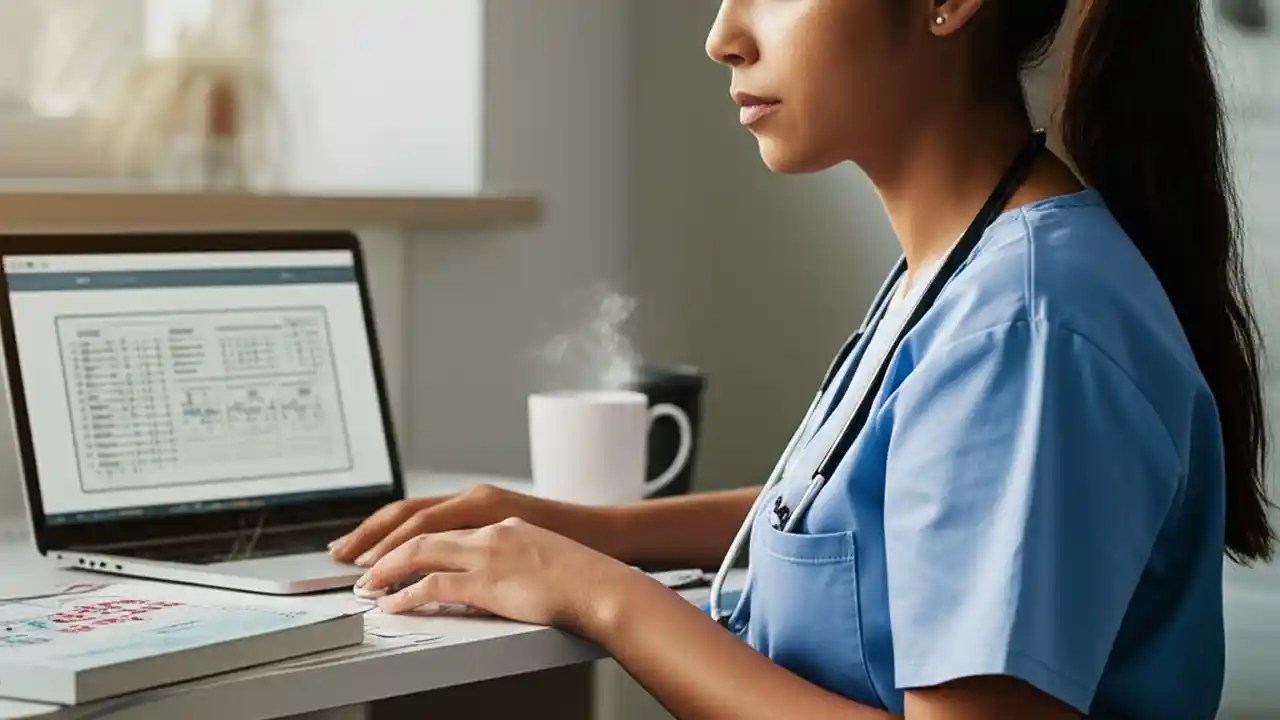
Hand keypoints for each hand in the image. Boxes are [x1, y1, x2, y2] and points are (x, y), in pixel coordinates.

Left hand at [356, 517, 654, 637]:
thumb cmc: (576, 566)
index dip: (392, 524)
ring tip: (364, 582)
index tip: (369, 537)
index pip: (427, 510)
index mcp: (491, 510)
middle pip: (413, 522)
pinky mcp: (487, 580)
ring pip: (417, 549)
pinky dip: (407, 593)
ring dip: (384, 566)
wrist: (601, 579)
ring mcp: (485, 550)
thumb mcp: (530, 541)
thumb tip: (471, 563)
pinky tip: (394, 602)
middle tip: (348, 556)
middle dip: (374, 539)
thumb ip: (498, 545)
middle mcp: (483, 523)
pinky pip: (434, 585)